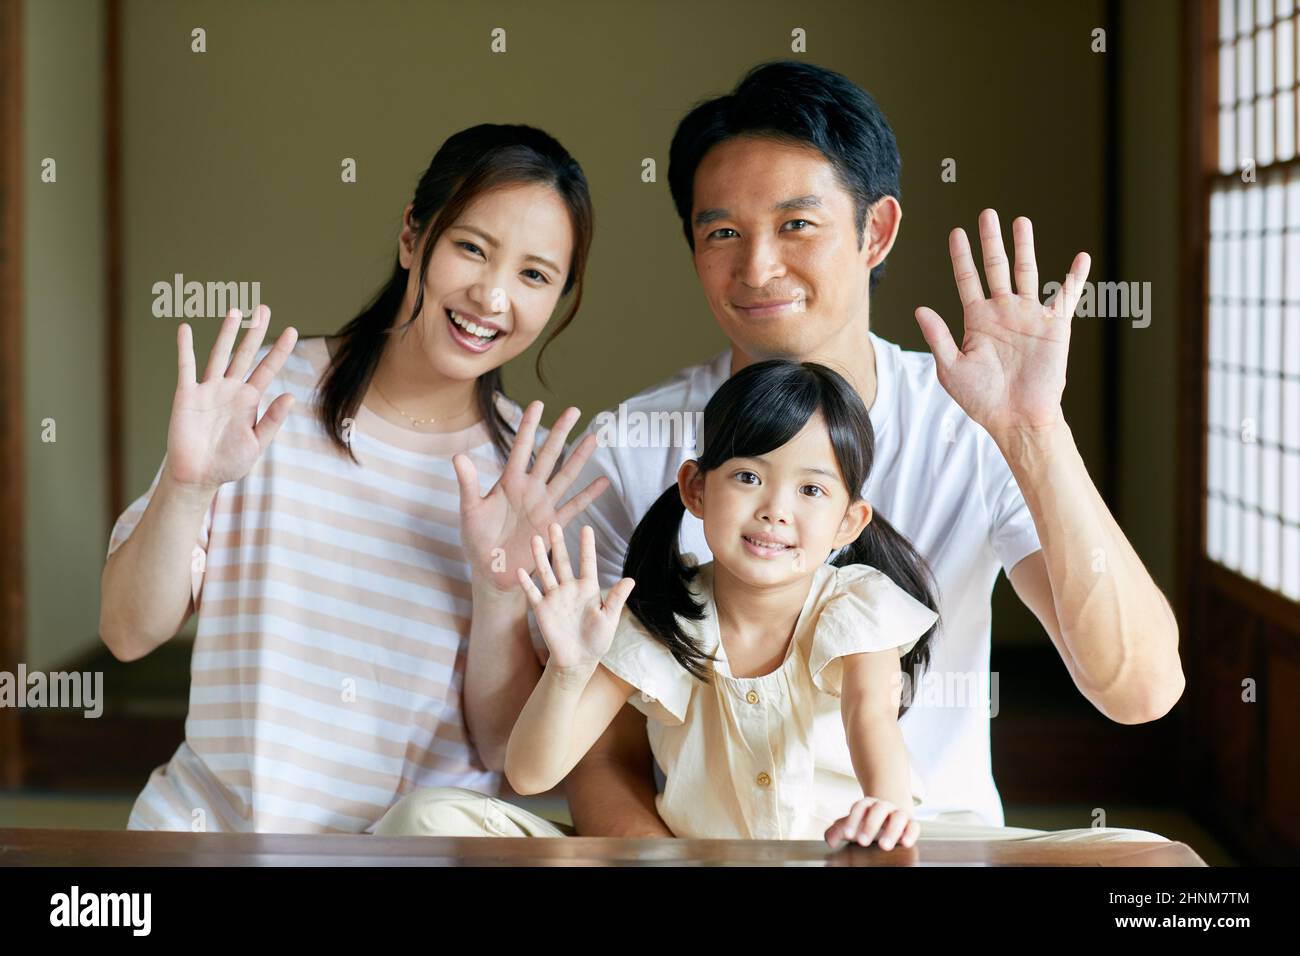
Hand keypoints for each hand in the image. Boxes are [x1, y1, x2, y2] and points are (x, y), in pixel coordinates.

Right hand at [166, 306, 298, 492]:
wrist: (198, 477)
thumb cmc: (228, 462)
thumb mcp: (257, 443)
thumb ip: (272, 420)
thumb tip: (290, 396)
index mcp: (249, 400)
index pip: (268, 369)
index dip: (280, 350)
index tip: (292, 330)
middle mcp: (230, 390)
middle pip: (245, 354)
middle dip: (255, 332)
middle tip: (264, 307)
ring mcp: (208, 390)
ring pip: (218, 355)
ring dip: (226, 333)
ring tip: (235, 311)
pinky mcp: (186, 395)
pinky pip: (186, 368)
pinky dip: (185, 348)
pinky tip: (186, 329)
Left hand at [453, 402, 609, 595]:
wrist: (492, 571)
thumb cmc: (477, 540)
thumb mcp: (469, 510)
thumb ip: (467, 483)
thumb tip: (458, 456)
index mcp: (508, 482)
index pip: (521, 448)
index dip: (529, 426)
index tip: (538, 403)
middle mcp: (529, 489)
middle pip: (549, 455)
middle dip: (561, 432)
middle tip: (574, 409)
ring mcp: (543, 505)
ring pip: (565, 476)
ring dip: (579, 458)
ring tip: (594, 438)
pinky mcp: (553, 524)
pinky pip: (574, 507)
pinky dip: (588, 495)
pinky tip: (603, 481)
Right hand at [516, 523, 634, 672]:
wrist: (578, 660)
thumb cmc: (598, 640)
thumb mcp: (610, 618)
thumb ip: (616, 599)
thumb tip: (630, 580)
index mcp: (589, 589)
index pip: (587, 563)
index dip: (586, 546)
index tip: (586, 528)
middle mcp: (570, 589)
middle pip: (563, 562)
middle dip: (558, 543)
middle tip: (554, 523)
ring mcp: (555, 598)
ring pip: (546, 572)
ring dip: (539, 556)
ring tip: (535, 538)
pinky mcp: (542, 609)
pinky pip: (532, 593)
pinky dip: (526, 583)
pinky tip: (520, 570)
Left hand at [824, 796, 918, 850]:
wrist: (891, 811)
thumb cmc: (869, 819)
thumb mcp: (854, 822)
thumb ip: (839, 829)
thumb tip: (830, 839)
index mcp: (868, 805)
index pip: (860, 807)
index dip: (853, 820)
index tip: (848, 835)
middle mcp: (884, 806)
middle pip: (878, 810)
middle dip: (870, 825)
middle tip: (862, 841)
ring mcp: (898, 813)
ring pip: (898, 817)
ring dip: (892, 831)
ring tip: (884, 846)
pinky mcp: (911, 823)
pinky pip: (914, 826)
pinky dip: (910, 834)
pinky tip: (905, 843)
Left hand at [914, 209, 1090, 440]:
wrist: (1016, 419)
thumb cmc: (981, 398)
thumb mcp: (951, 368)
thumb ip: (938, 336)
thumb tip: (920, 308)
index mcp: (977, 320)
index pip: (967, 279)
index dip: (961, 256)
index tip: (956, 233)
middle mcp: (1003, 312)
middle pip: (996, 267)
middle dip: (991, 241)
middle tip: (987, 214)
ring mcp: (1029, 317)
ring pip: (1028, 273)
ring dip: (1025, 248)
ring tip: (1021, 222)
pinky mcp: (1054, 328)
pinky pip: (1066, 298)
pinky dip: (1075, 279)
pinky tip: (1081, 258)